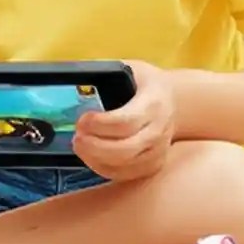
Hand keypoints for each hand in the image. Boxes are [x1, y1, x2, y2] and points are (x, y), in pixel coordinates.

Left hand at [74, 60, 177, 181]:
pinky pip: (127, 175)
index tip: (82, 119)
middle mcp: (159, 130)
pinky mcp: (154, 164)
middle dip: (94, 146)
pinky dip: (104, 169)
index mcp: (153, 103)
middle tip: (76, 136)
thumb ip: (103, 72)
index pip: (126, 122)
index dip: (99, 124)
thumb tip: (69, 75)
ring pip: (126, 166)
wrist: (174, 101)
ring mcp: (158, 150)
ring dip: (95, 158)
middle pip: (125, 149)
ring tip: (79, 144)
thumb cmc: (143, 83)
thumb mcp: (128, 68)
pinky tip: (90, 157)